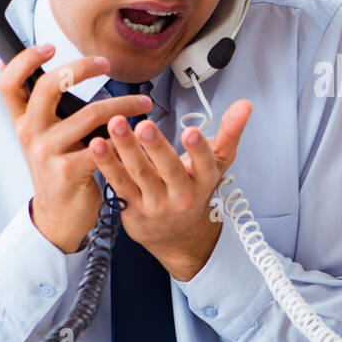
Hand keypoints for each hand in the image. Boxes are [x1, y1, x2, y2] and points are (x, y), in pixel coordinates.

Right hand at [0, 43, 153, 252]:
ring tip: (143, 104)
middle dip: (83, 68)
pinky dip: (126, 137)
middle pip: (49, 86)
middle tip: (107, 63)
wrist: (59, 215)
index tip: (49, 46)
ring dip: (123, 105)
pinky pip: (104, 145)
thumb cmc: (58, 168)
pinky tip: (140, 134)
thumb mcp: (41, 135)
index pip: (9, 82)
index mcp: (22, 121)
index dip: (25, 59)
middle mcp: (29, 134)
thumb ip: (40, 105)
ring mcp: (47, 152)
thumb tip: (22, 61)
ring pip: (90, 114)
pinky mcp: (69, 171)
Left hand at [89, 98, 251, 279]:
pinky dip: (107, 164)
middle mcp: (181, 195)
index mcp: (204, 181)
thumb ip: (230, 132)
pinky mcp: (132, 208)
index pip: (206, 164)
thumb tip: (244, 105)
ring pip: (140, 175)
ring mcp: (155, 204)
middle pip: (169, 169)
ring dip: (125, 149)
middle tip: (144, 125)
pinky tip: (97, 145)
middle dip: (156, 146)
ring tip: (115, 126)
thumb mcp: (217, 164)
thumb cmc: (195, 191)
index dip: (199, 150)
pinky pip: (119, 184)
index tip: (192, 133)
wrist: (178, 237)